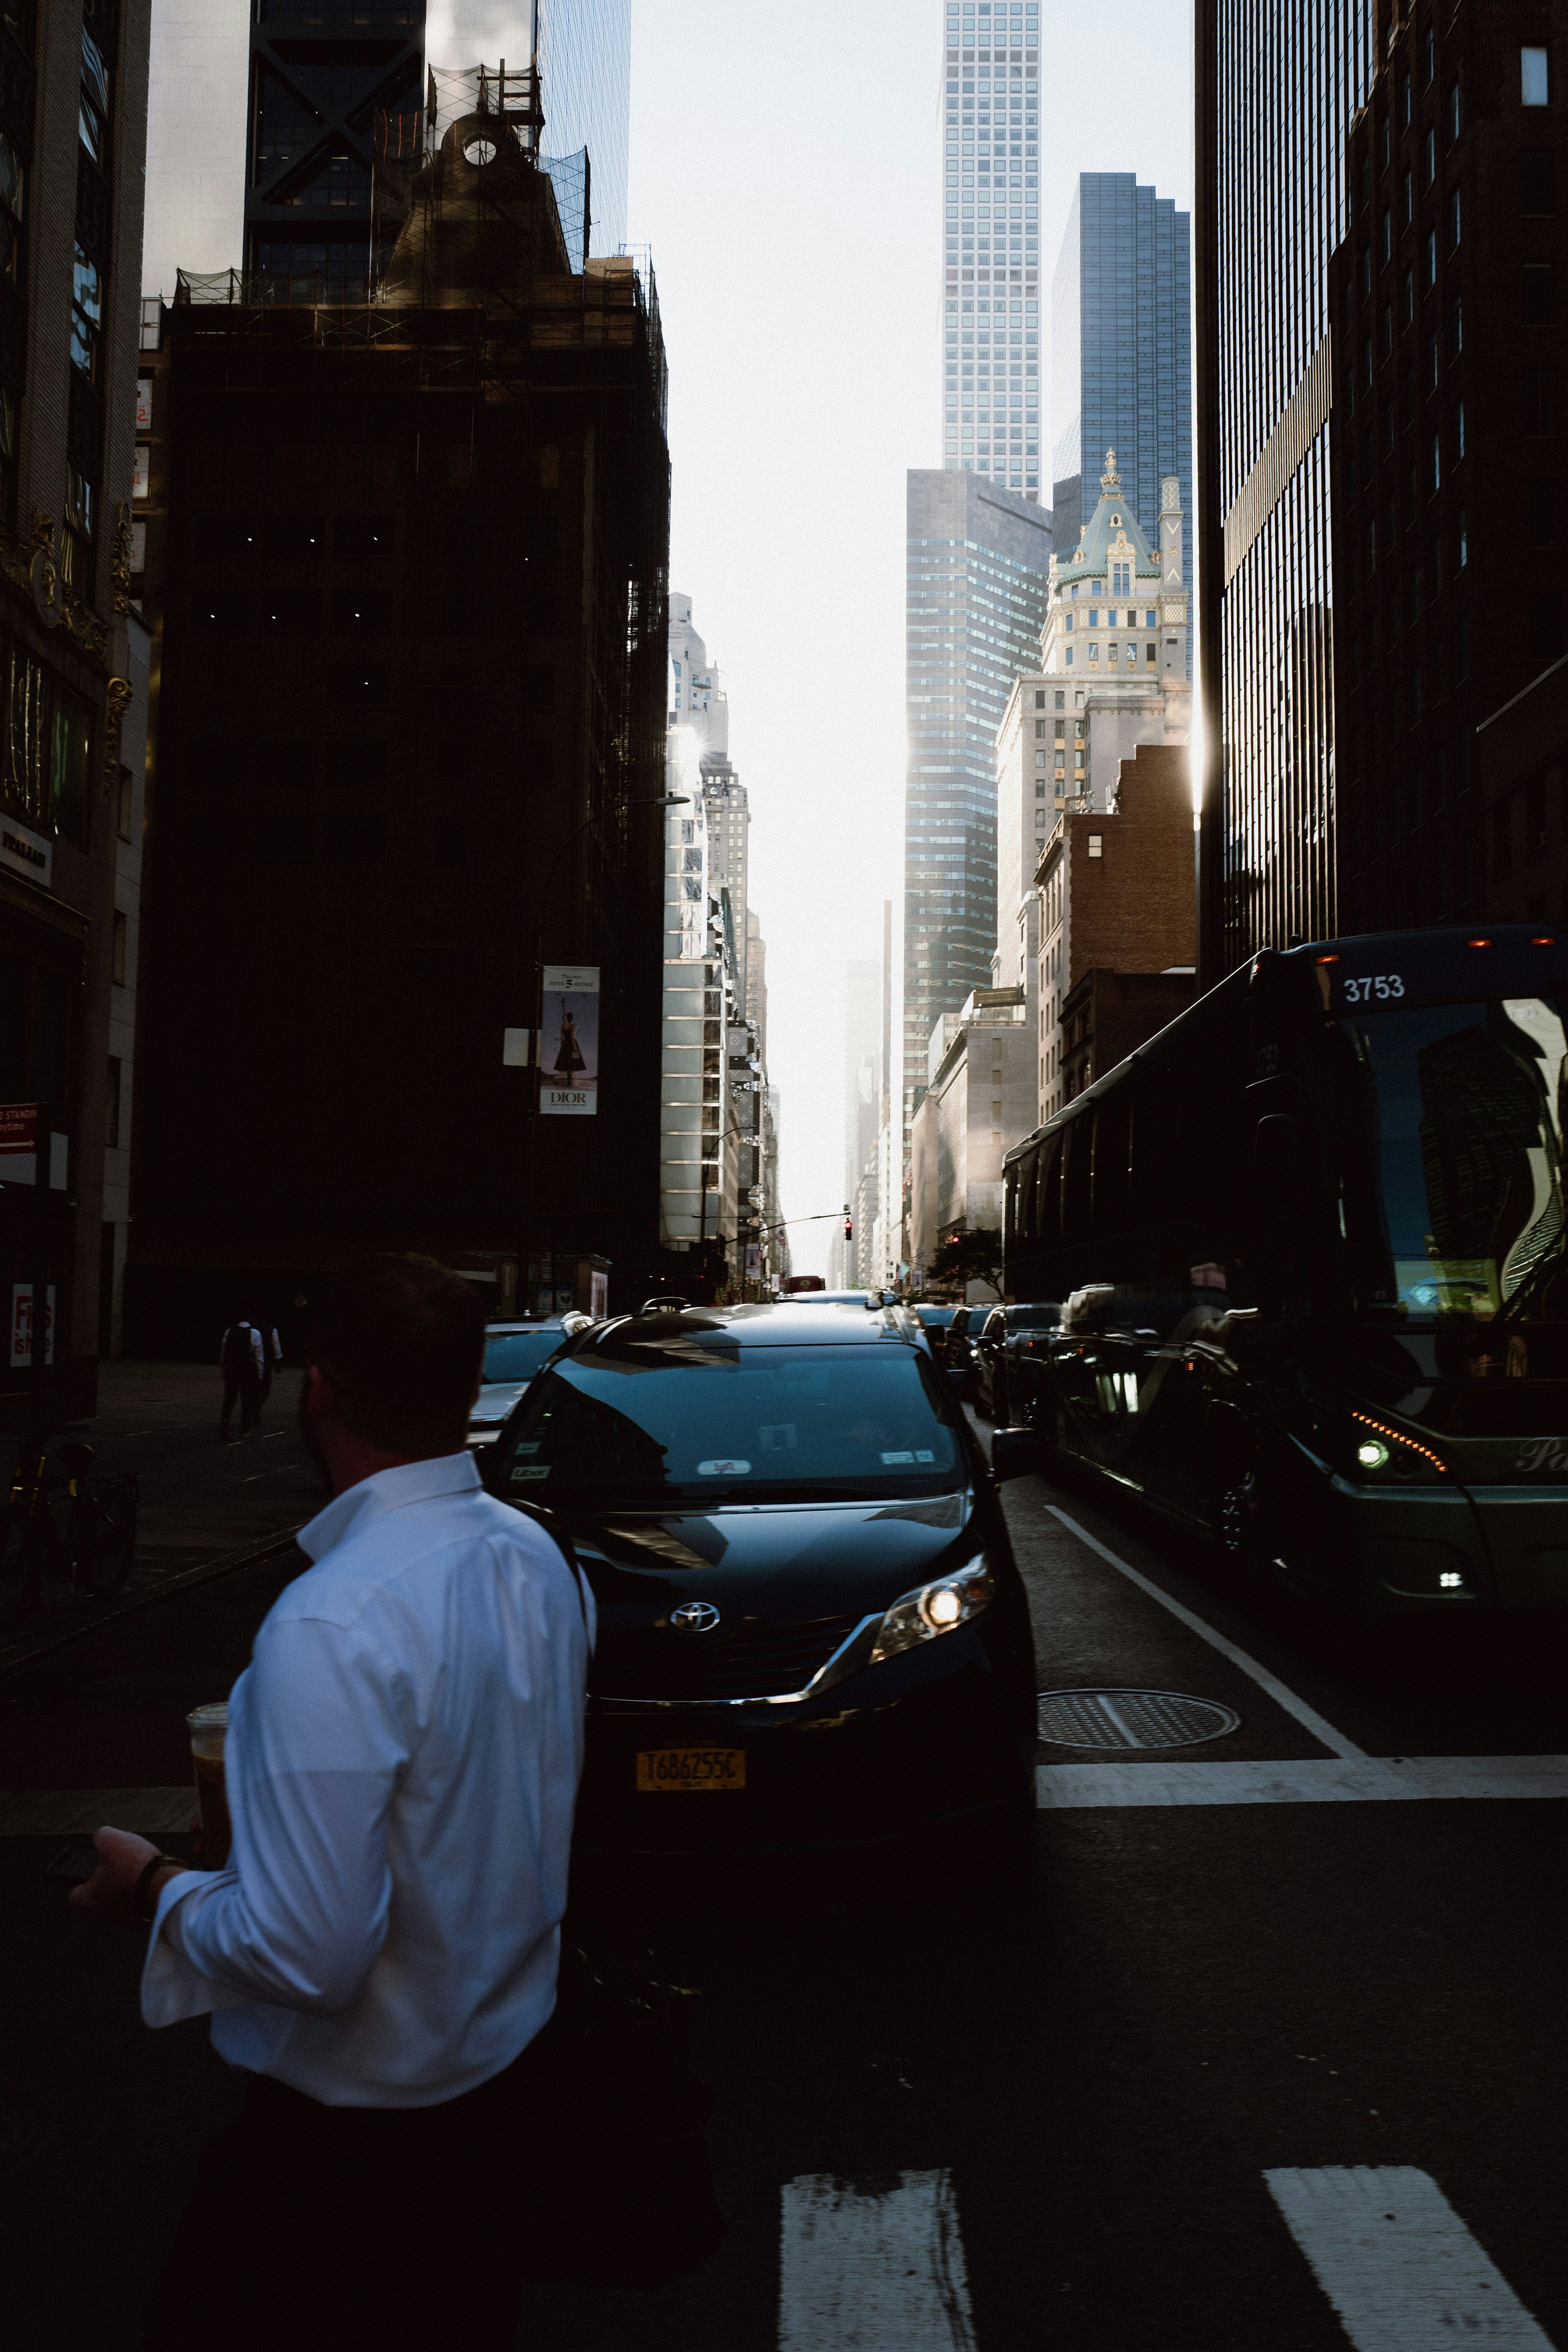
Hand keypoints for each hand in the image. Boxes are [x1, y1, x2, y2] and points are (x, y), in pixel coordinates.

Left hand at [68, 1826, 186, 1922]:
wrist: (166, 1888)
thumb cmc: (135, 1867)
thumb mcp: (112, 1840)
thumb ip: (101, 1837)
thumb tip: (101, 1836)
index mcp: (91, 1899)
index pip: (74, 1897)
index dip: (80, 1884)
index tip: (87, 1875)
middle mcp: (105, 1914)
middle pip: (101, 1900)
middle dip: (110, 1884)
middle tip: (121, 1868)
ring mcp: (126, 1920)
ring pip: (122, 1904)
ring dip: (129, 1890)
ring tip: (141, 1873)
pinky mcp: (146, 1920)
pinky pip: (141, 1907)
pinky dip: (145, 1895)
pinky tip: (153, 1881)